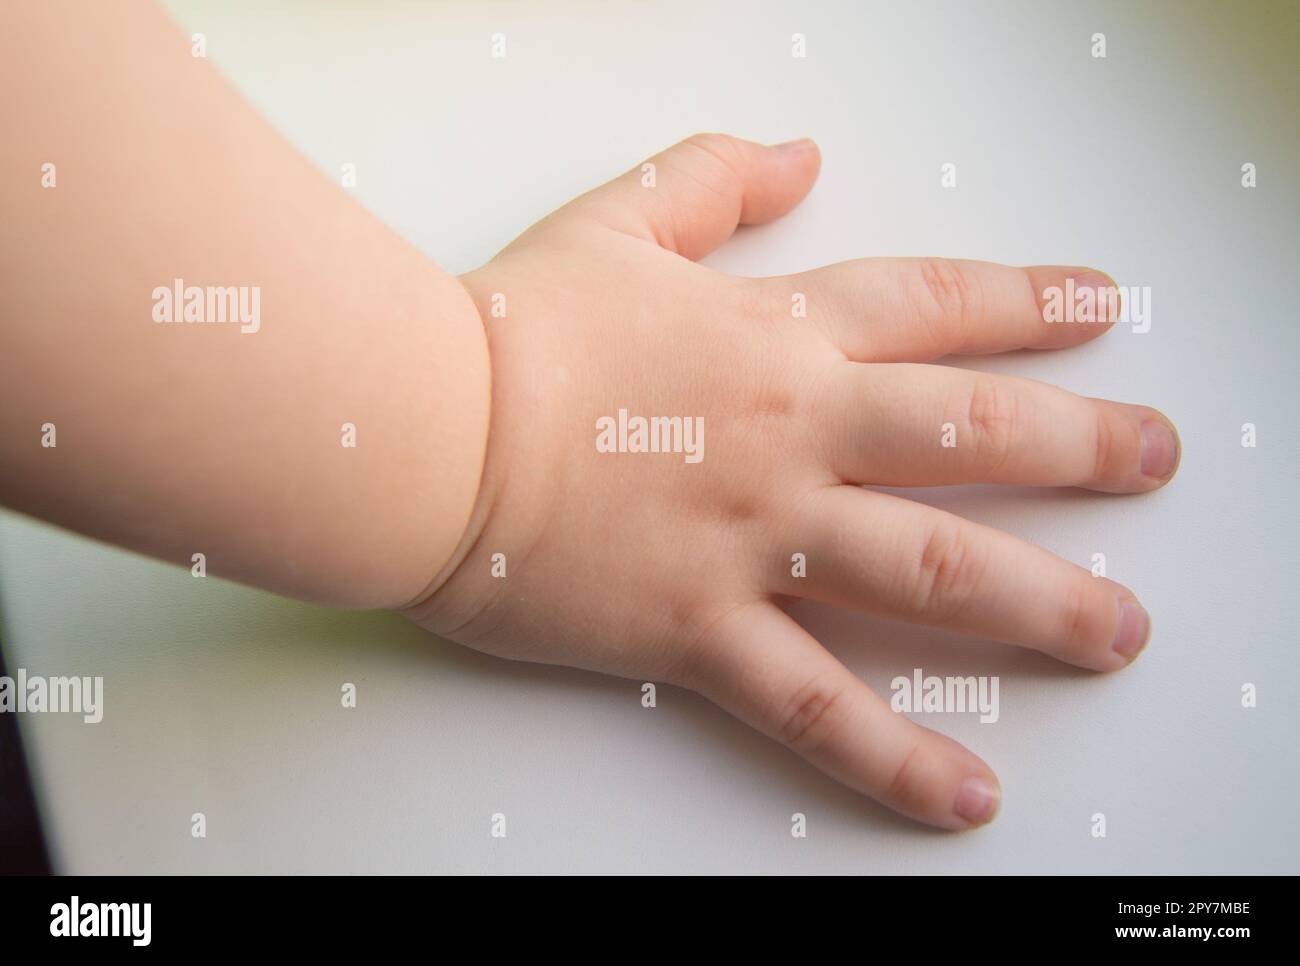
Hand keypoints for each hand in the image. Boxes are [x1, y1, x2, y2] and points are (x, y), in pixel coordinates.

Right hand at [403, 134, 1179, 829]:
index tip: (1104, 309)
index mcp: (775, 339)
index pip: (935, 310)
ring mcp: (756, 539)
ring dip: (1040, 603)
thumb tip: (795, 154)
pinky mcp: (700, 629)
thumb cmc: (511, 330)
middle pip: (971, 439)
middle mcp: (792, 437)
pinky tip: (966, 794)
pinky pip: (815, 703)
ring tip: (1119, 634)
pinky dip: (893, 756)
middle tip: (1155, 463)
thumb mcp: (617, 223)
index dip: (1031, 304)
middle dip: (1082, 450)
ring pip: (929, 573)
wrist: (420, 426)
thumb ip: (713, 179)